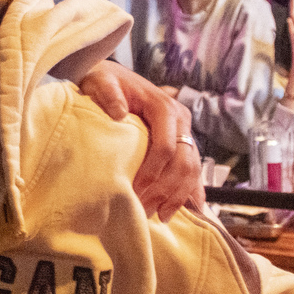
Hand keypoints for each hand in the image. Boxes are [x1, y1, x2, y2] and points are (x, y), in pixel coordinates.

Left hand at [78, 64, 203, 214]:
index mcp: (164, 107)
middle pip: (183, 162)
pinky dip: (190, 191)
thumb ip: (108, 93)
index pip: (166, 146)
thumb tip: (119, 113)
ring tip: (159, 215)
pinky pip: (192, 171)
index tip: (135, 190)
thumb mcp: (101, 81)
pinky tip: (186, 210)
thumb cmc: (105, 81)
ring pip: (191, 169)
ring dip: (178, 195)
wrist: (113, 78)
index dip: (153, 172)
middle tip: (145, 210)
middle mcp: (180, 120)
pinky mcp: (182, 144)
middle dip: (166, 190)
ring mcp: (184, 133)